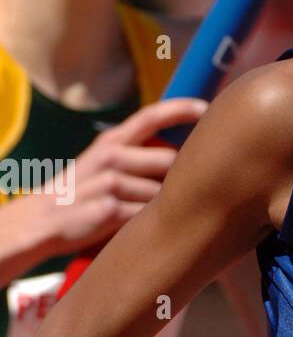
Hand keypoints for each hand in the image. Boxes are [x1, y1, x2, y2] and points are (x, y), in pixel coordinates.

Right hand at [44, 97, 207, 254]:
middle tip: (186, 191)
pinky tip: (144, 229)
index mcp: (111, 142)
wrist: (42, 221)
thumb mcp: (103, 162)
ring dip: (166, 206)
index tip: (206, 107)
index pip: (151, 116)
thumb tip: (186, 154)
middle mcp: (111, 157)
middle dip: (183, 177)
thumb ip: (136, 154)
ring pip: (163, 194)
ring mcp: (109, 184)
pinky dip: (152, 225)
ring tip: (156, 215)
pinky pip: (148, 216)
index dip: (182, 109)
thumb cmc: (83, 192)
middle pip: (170, 161)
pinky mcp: (109, 211)